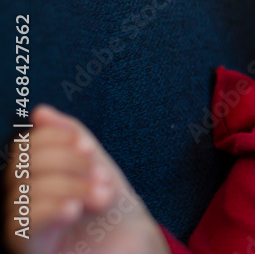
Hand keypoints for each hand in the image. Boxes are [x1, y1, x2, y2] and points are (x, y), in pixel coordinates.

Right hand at [3, 105, 169, 253]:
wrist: (137, 247)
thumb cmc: (115, 211)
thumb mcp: (96, 167)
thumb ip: (70, 138)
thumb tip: (40, 112)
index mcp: (36, 180)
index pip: (24, 149)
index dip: (53, 138)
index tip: (88, 145)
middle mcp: (22, 204)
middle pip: (22, 167)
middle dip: (67, 163)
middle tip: (101, 176)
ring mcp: (24, 230)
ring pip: (23, 192)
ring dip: (70, 186)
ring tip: (102, 196)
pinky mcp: (29, 250)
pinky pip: (19, 226)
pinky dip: (49, 209)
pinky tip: (74, 209)